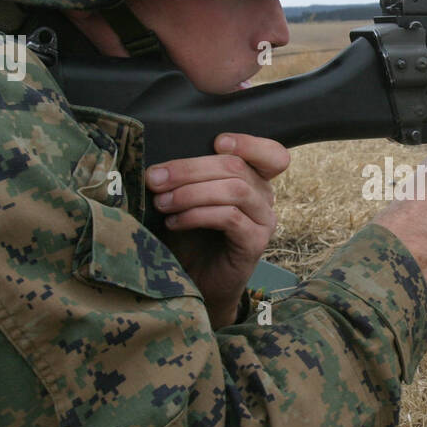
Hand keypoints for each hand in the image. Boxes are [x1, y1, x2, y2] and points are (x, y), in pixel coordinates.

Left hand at [146, 133, 289, 326]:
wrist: (196, 285)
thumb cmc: (191, 239)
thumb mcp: (188, 200)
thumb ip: (185, 179)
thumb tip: (157, 165)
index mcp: (254, 181)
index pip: (271, 154)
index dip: (249, 142)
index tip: (217, 141)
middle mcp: (265, 198)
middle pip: (236, 167)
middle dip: (190, 169)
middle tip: (155, 178)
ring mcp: (264, 221)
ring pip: (234, 189)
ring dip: (191, 192)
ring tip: (162, 203)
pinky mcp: (255, 243)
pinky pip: (230, 217)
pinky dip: (197, 215)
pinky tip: (174, 222)